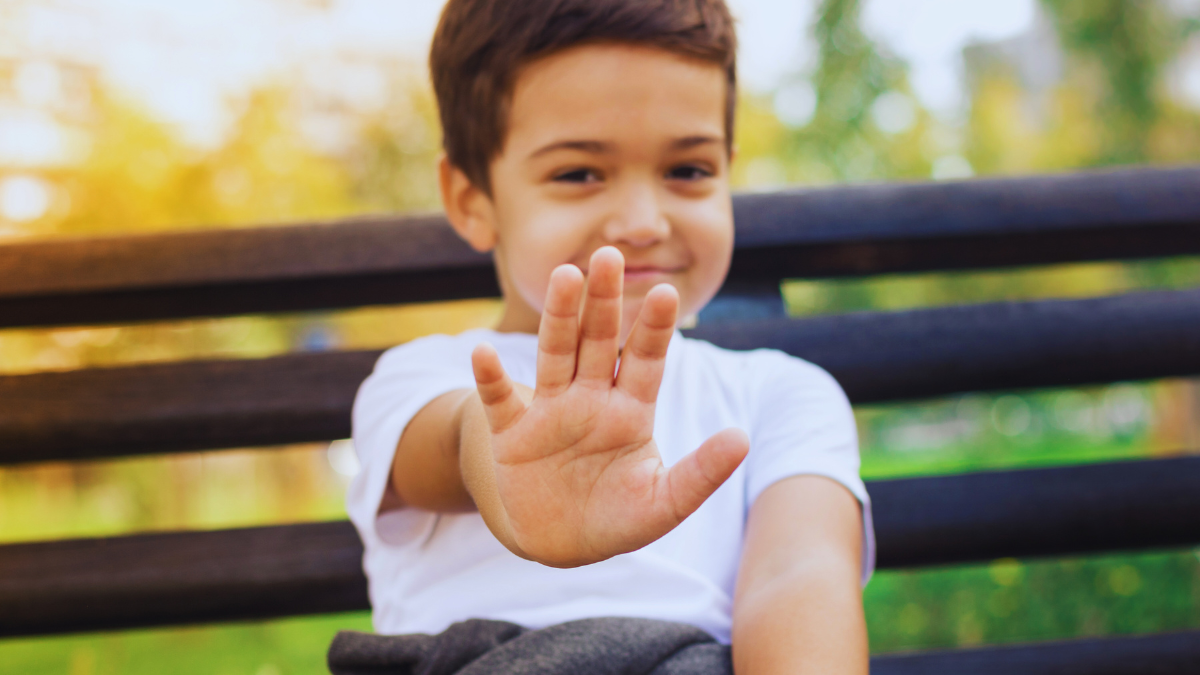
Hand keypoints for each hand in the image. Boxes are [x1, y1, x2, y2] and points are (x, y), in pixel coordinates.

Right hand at [469, 246, 748, 566]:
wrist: (562, 545)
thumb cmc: (619, 520)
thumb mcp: (665, 503)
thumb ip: (701, 472)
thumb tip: (742, 438)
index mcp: (631, 410)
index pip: (645, 360)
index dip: (653, 328)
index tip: (666, 292)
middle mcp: (590, 399)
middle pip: (598, 341)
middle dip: (604, 301)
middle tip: (610, 256)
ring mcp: (549, 412)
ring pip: (555, 354)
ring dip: (558, 316)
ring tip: (565, 275)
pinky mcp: (512, 435)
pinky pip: (499, 400)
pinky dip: (491, 378)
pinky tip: (483, 351)